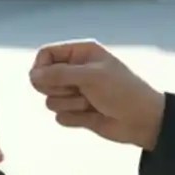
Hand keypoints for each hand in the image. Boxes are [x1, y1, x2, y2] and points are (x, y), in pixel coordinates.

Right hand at [28, 39, 165, 149]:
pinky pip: (60, 117)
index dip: (41, 68)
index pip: (46, 55)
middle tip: (80, 90)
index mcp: (81, 54)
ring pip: (50, 100)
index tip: (43, 79)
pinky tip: (93, 116)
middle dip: (58, 88)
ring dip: (70, 105)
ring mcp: (75, 93)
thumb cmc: (122, 91)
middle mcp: (75, 71)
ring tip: (92, 103)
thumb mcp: (92, 76)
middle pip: (44, 79)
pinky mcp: (76, 113)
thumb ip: (60, 74)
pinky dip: (75, 118)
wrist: (142, 120)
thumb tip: (32, 76)